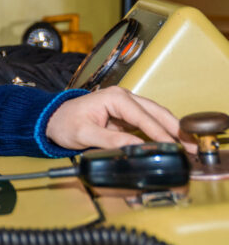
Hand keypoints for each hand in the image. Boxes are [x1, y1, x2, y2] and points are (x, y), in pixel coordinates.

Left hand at [45, 87, 196, 151]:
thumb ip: (111, 140)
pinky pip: (148, 122)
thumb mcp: (84, 134)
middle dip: (175, 129)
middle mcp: (123, 97)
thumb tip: (137, 146)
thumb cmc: (64, 123)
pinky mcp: (126, 115)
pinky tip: (171, 143)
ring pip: (156, 116)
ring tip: (187, 146)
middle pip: (156, 112)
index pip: (143, 116)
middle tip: (191, 146)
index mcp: (114, 98)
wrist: (52, 120)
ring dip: (172, 130)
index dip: (160, 132)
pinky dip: (161, 132)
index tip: (173, 146)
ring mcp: (126, 105)